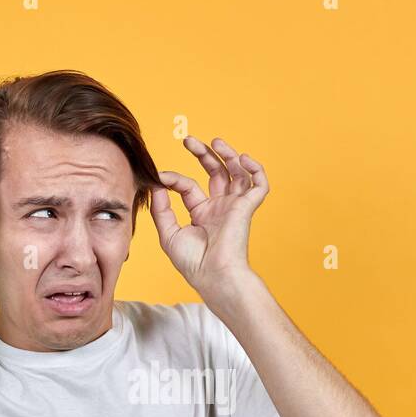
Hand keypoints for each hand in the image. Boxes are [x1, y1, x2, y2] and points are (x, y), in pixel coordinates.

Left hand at [148, 136, 268, 302]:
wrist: (213, 275)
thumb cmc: (192, 262)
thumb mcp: (168, 234)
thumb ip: (161, 210)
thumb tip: (156, 186)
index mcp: (201, 213)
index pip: (188, 186)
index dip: (174, 178)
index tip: (160, 176)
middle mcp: (219, 207)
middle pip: (215, 173)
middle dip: (204, 155)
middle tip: (189, 141)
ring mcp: (234, 207)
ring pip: (237, 173)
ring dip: (229, 155)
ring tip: (216, 142)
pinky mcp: (247, 208)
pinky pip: (259, 185)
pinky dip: (256, 170)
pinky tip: (244, 158)